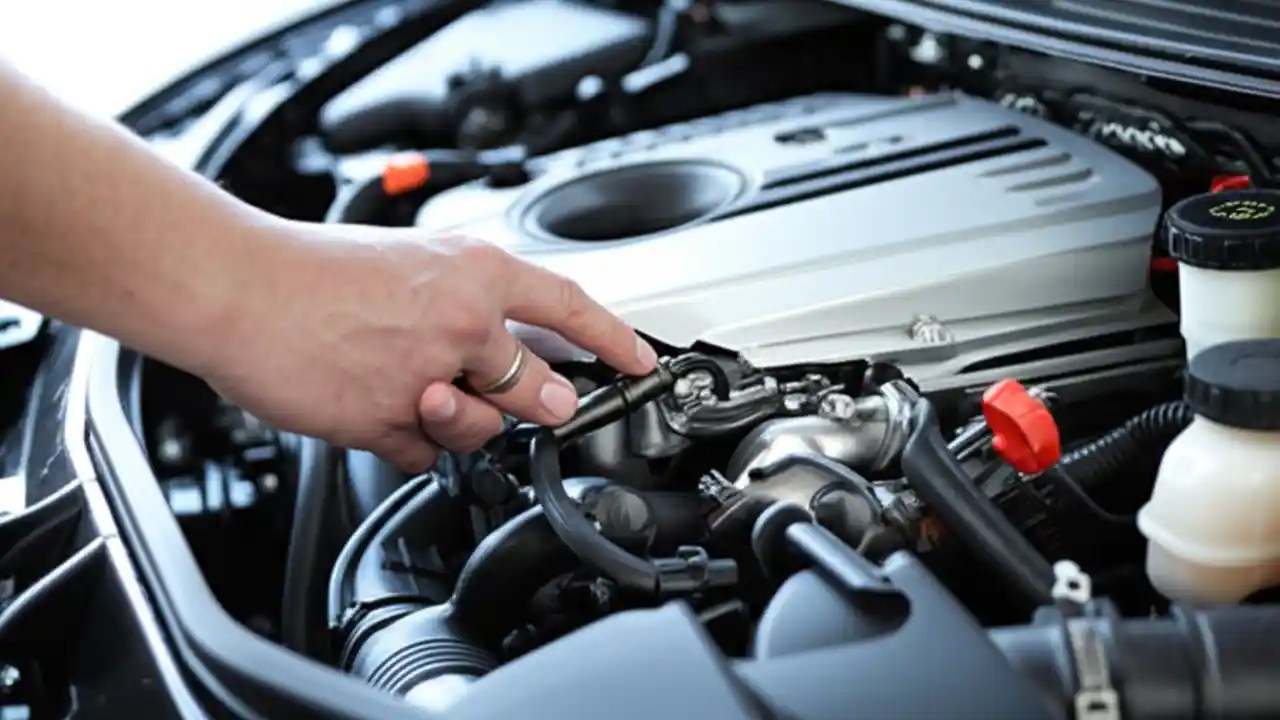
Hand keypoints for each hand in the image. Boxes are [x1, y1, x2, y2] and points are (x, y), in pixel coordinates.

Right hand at [198, 220, 657, 471]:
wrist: (239, 288)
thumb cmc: (315, 270)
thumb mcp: (414, 259)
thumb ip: (469, 298)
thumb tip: (511, 340)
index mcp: (474, 272)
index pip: (571, 307)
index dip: (613, 338)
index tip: (638, 360)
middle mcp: (463, 325)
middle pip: (540, 391)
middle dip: (542, 402)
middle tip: (536, 400)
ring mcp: (428, 380)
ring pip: (484, 430)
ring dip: (463, 420)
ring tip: (415, 384)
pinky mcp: (389, 425)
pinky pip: (425, 455)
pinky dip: (410, 439)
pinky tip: (376, 402)